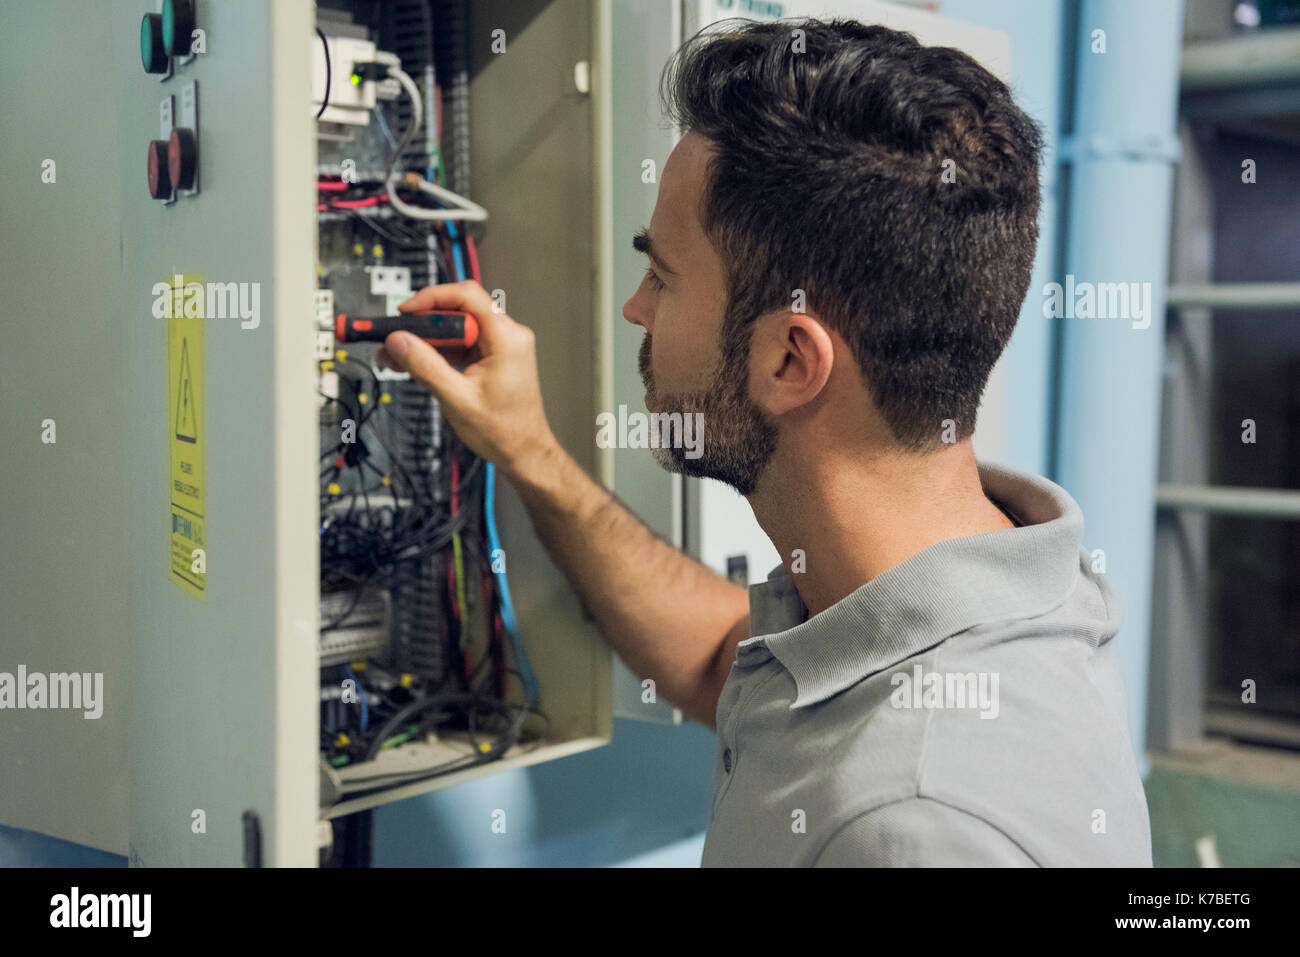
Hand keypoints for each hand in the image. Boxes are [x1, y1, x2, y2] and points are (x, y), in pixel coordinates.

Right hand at [377, 280, 557, 477]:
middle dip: (423, 325)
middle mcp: (508, 336)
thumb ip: (425, 367)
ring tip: (399, 356)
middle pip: (458, 311)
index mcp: (507, 339)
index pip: (467, 296)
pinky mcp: (492, 357)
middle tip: (396, 340)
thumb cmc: (505, 431)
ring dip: (427, 340)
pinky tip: (417, 363)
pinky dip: (438, 352)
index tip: (406, 312)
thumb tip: (399, 342)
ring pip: (456, 328)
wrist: (524, 452)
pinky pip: (461, 344)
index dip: (432, 298)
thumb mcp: (457, 399)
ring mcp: (501, 346)